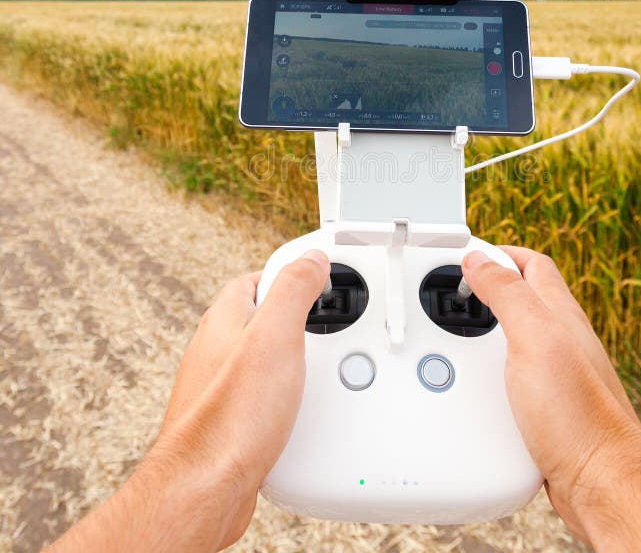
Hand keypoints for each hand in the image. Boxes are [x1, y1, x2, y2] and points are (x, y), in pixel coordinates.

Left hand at [47, 250, 329, 552]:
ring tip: (318, 368)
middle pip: (264, 315)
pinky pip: (265, 393)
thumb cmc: (231, 417)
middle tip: (326, 325)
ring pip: (266, 357)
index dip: (292, 272)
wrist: (206, 489)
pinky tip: (300, 406)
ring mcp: (223, 385)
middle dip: (298, 317)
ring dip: (294, 358)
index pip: (258, 277)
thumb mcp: (274, 336)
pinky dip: (287, 394)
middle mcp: (218, 349)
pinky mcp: (232, 418)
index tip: (322, 274)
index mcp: (224, 319)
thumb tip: (310, 260)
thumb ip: (293, 290)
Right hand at [461, 246, 640, 552]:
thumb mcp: (535, 338)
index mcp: (560, 313)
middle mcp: (561, 339)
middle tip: (456, 292)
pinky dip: (490, 372)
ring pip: (515, 337)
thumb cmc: (578, 416)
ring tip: (458, 337)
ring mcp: (555, 373)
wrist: (600, 482)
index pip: (531, 264)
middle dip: (487, 288)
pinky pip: (513, 375)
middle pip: (521, 296)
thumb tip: (480, 260)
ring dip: (485, 332)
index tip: (465, 256)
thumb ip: (508, 294)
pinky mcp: (546, 406)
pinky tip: (478, 385)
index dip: (498, 253)